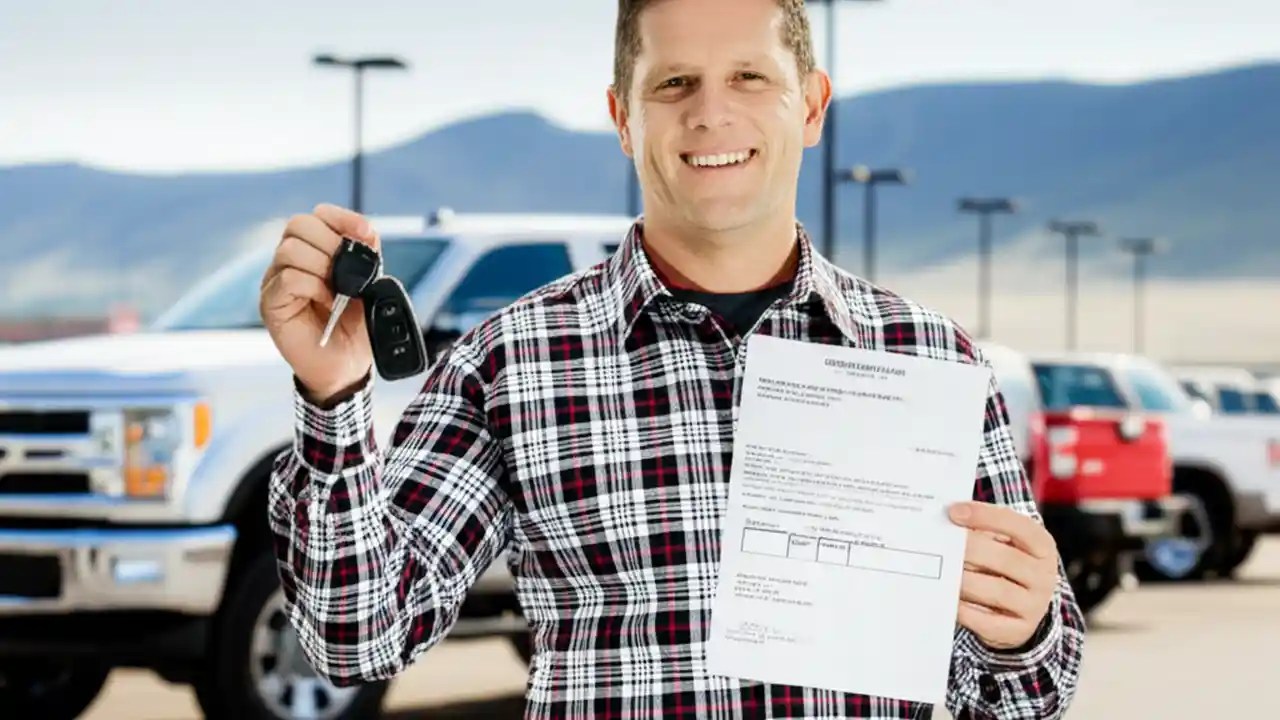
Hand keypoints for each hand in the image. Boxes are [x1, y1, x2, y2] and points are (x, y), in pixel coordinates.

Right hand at [259, 203, 376, 401]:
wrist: (347, 366)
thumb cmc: (355, 327)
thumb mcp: (370, 286)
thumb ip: (368, 257)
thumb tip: (366, 233)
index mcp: (315, 251)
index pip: (317, 215)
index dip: (341, 218)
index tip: (365, 233)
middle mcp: (291, 261)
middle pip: (298, 224)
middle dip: (330, 242)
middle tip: (347, 269)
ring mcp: (276, 281)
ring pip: (290, 250)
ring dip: (321, 266)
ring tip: (337, 290)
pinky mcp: (271, 304)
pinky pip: (287, 279)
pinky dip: (312, 287)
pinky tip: (327, 302)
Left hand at [948, 501, 1058, 650]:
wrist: (1021, 609)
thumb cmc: (1004, 567)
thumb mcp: (1003, 545)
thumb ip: (982, 532)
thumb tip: (948, 522)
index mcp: (1042, 546)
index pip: (1018, 525)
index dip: (985, 516)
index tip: (954, 512)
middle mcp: (1044, 576)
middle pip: (1005, 558)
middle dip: (969, 549)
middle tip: (941, 545)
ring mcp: (1034, 605)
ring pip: (996, 590)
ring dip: (966, 580)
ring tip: (942, 573)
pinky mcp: (1019, 631)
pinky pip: (989, 622)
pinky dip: (966, 611)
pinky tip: (950, 600)